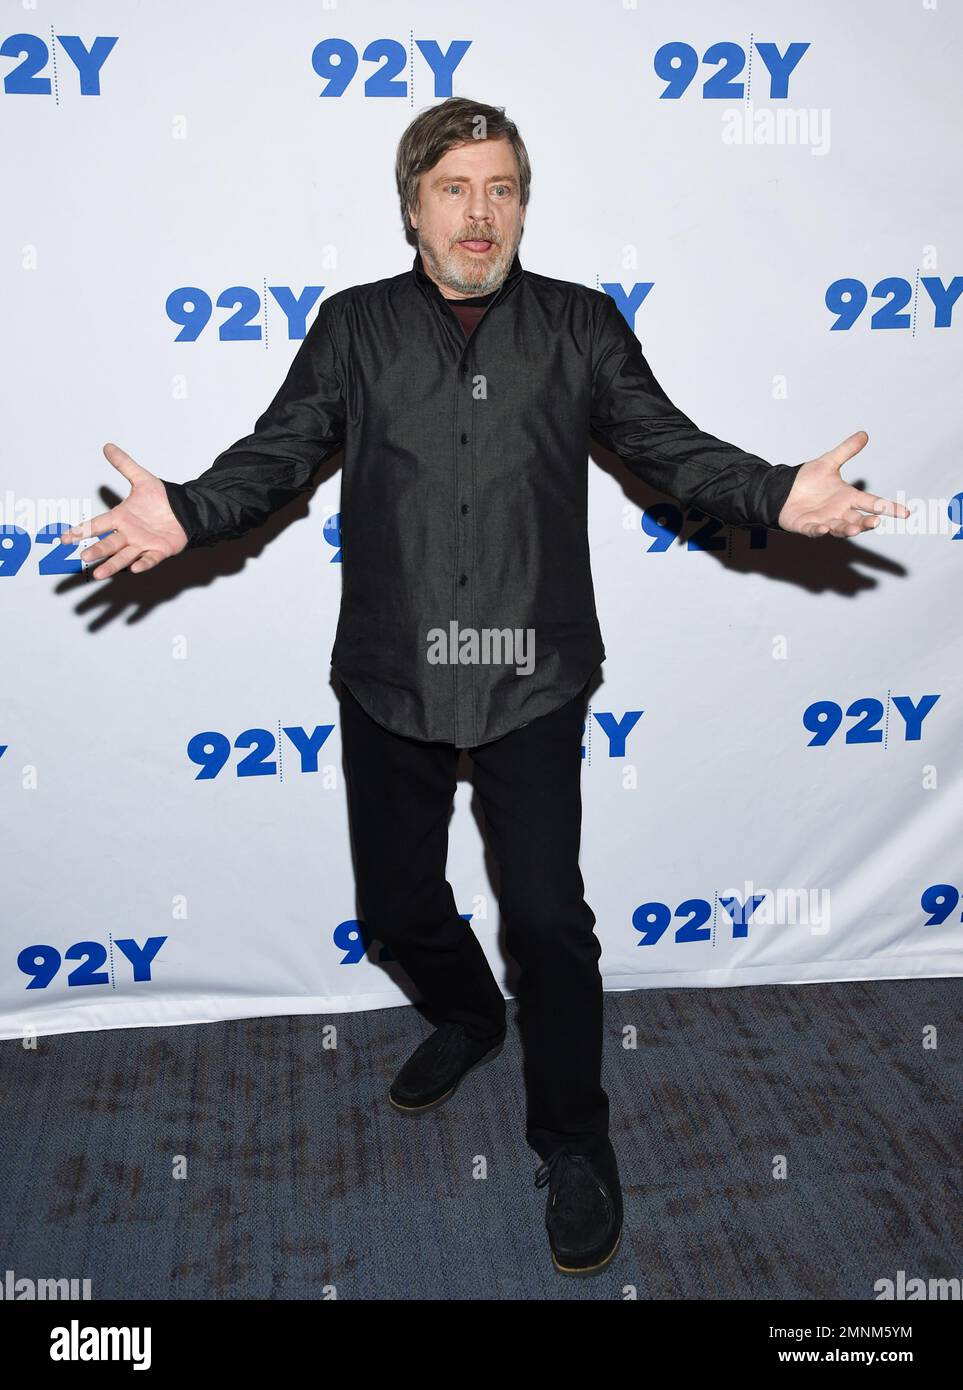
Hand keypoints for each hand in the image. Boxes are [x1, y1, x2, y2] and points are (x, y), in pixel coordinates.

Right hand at [59, 443, 188, 577]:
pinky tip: (135, 568)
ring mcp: (143, 544)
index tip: (65, 539)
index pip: (97, 525)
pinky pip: (149, 559)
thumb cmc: (162, 499)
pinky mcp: (159, 550)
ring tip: (98, 574)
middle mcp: (129, 533)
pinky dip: (143, 563)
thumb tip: (108, 447)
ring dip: (112, 564)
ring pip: (124, 556)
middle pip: (109, 543)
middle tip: (83, 557)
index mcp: (121, 517)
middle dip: (96, 550)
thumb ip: (125, 465)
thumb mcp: (142, 479)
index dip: (81, 531)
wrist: (185, 509)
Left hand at [777, 431, 910, 537]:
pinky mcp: (807, 526)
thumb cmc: (807, 480)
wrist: (784, 490)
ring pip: (840, 528)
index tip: (906, 513)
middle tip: (876, 521)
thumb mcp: (828, 463)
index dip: (889, 508)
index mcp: (848, 497)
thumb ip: (846, 451)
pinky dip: (819, 531)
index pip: (873, 503)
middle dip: (867, 522)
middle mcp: (839, 512)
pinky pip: (814, 531)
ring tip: (855, 530)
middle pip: (858, 520)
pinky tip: (823, 530)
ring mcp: (824, 521)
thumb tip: (864, 434)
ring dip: (847, 530)